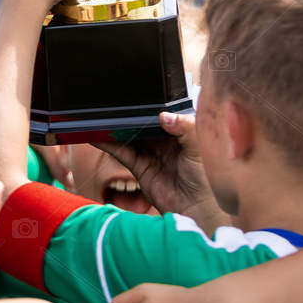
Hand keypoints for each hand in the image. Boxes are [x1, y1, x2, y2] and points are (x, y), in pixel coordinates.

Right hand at [94, 112, 211, 217]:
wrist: (196, 208)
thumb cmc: (205, 177)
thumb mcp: (198, 145)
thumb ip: (185, 127)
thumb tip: (163, 116)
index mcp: (180, 131)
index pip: (161, 113)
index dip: (149, 105)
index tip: (136, 94)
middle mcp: (163, 141)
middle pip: (141, 123)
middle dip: (128, 115)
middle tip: (113, 103)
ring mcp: (149, 153)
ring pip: (128, 136)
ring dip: (114, 127)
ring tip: (98, 116)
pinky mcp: (138, 167)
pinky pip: (121, 152)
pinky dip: (108, 144)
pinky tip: (96, 135)